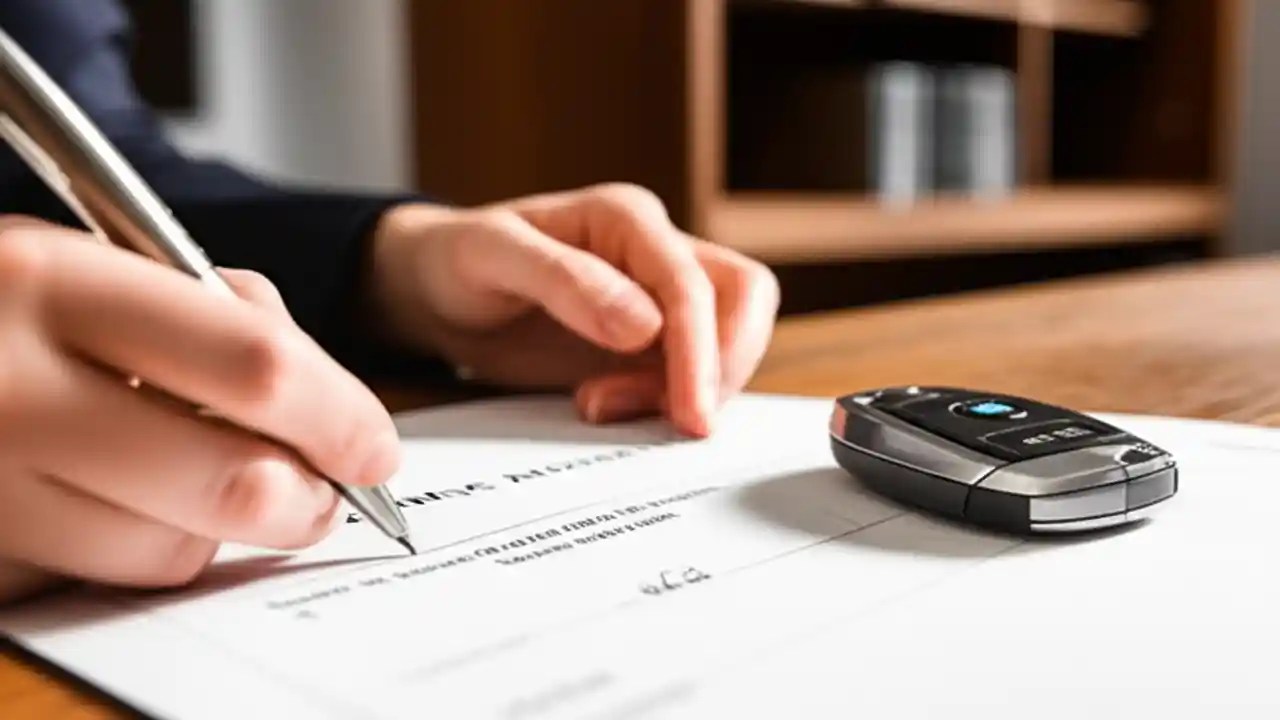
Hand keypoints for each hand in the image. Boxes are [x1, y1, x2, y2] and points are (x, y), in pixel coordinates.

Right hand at [0, 218, 399, 603]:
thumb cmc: (6, 300)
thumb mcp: (99, 260)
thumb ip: (225, 316)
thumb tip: (334, 412)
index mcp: (57, 284)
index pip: (254, 366)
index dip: (341, 416)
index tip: (375, 446)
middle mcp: (8, 388)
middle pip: (229, 482)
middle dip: (308, 498)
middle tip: (326, 494)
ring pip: (171, 552)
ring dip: (219, 529)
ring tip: (198, 479)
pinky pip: (99, 582)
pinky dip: (140, 550)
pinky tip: (116, 501)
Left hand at [367, 183, 780, 436]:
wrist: (436, 290)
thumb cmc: (458, 259)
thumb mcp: (492, 256)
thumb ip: (565, 281)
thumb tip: (644, 324)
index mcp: (626, 218)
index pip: (694, 283)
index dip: (701, 350)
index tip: (690, 411)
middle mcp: (655, 250)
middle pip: (742, 301)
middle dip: (721, 367)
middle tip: (673, 420)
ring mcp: (658, 296)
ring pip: (728, 338)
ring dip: (690, 387)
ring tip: (605, 406)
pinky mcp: (649, 340)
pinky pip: (692, 370)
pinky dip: (669, 400)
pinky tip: (611, 407)